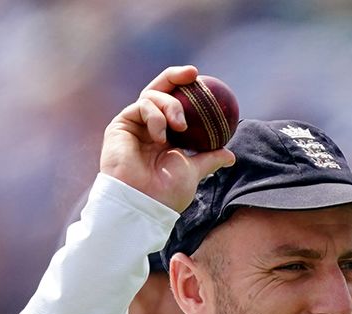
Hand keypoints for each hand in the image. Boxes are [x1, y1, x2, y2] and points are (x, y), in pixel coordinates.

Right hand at [99, 66, 234, 212]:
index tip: (207, 84)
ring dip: (170, 105)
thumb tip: (230, 155)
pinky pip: (141, 106)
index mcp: (166, 135)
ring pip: (152, 96)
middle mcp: (149, 126)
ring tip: (180, 126)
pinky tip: (161, 136)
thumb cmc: (167, 192)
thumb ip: (209, 159)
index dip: (188, 91)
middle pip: (159, 90)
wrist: (144, 202)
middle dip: (175, 76)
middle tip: (192, 73)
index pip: (176, 105)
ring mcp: (134, 123)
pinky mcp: (121, 124)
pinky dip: (155, 117)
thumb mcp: (194, 171)